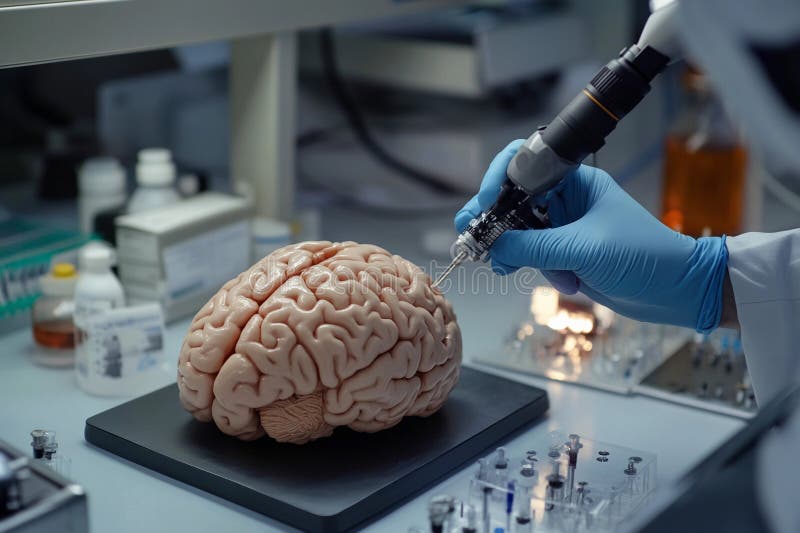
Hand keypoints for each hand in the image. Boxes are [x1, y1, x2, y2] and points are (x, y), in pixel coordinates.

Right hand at [455, 140, 728, 331]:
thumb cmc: (643, 257)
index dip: (498, 179)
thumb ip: (533, 247)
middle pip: (514, 200)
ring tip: (504, 268)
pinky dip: (533, 268)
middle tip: (470, 236)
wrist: (678, 291)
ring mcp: (565, 228)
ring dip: (515, 252)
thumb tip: (493, 248)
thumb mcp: (583, 249)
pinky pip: (534, 256)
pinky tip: (549, 281)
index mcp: (575, 181)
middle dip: (493, 221)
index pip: (525, 164)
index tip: (484, 204)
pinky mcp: (566, 254)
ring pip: (519, 232)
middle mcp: (566, 199)